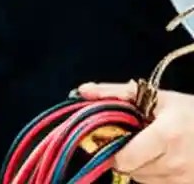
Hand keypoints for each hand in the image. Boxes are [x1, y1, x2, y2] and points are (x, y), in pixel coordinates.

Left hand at [77, 81, 193, 182]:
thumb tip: (82, 91)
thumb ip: (114, 93)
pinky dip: (155, 174)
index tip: (113, 139)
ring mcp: (185, 179)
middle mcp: (176, 162)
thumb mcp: (154, 96)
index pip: (124, 159)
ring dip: (141, 166)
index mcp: (167, 136)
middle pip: (131, 170)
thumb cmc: (187, 111)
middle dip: (126, 156)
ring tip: (152, 148)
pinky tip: (163, 158)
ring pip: (143, 179)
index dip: (113, 151)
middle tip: (136, 140)